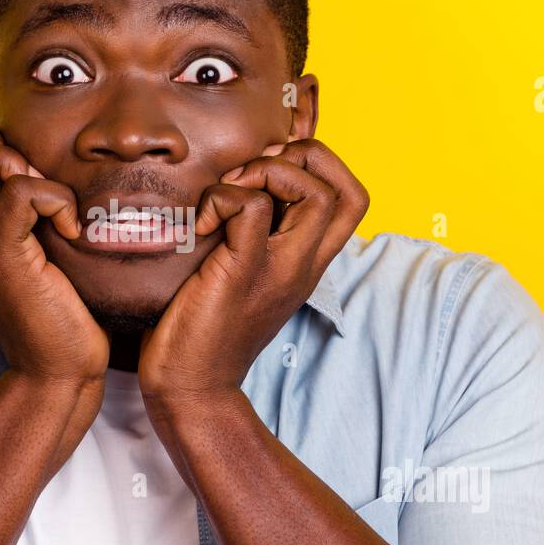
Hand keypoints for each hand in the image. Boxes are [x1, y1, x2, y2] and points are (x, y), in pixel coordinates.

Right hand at [0, 119, 109, 385]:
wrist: (58, 372)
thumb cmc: (54, 310)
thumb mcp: (27, 249)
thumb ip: (18, 211)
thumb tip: (39, 162)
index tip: (17, 166)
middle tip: (26, 172)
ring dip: (11, 162)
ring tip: (45, 198)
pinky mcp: (4, 261)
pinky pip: (18, 194)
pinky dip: (53, 196)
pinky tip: (70, 228)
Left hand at [136, 138, 369, 401]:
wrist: (190, 388)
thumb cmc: (204, 329)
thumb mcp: (242, 274)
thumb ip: (253, 237)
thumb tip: (233, 189)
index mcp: (307, 262)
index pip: (353, 199)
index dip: (322, 165)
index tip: (269, 171)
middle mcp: (304, 263)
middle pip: (349, 189)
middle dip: (304, 156)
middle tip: (253, 173)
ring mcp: (279, 268)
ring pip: (315, 193)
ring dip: (267, 172)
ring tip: (230, 192)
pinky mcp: (243, 272)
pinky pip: (253, 208)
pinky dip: (224, 197)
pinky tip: (202, 222)